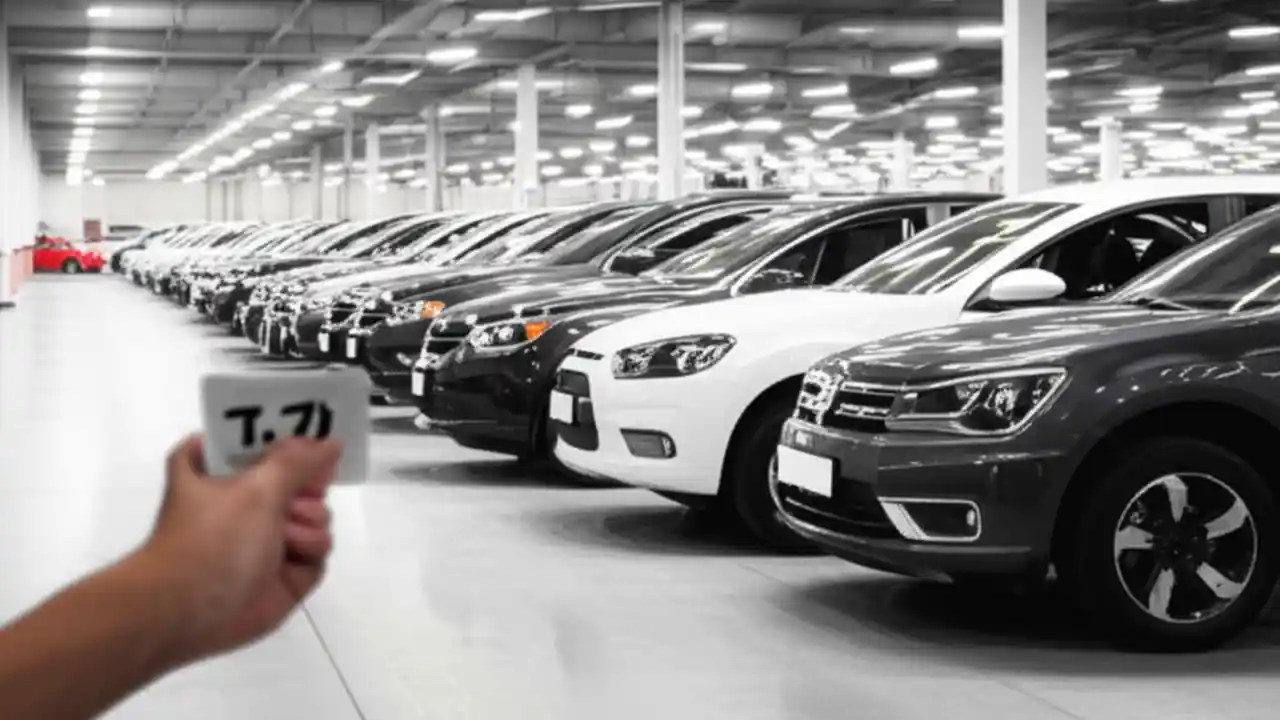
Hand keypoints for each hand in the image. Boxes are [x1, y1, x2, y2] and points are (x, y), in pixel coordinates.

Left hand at [139, 435, 340, 663]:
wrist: (188, 612)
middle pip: (301, 480)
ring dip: (310, 521)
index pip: (264, 442)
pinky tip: (293, 556)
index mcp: (222, 471)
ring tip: (286, 534)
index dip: (291, 443)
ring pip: (317, 516)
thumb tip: (330, 441)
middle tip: (301, 493)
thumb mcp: (257, 487)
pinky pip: (318, 550)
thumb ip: (299, 461)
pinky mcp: (286, 573)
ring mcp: (267, 539)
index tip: (311, 446)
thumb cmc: (213, 538)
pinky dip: (311, 550)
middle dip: (308, 488)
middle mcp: (246, 502)